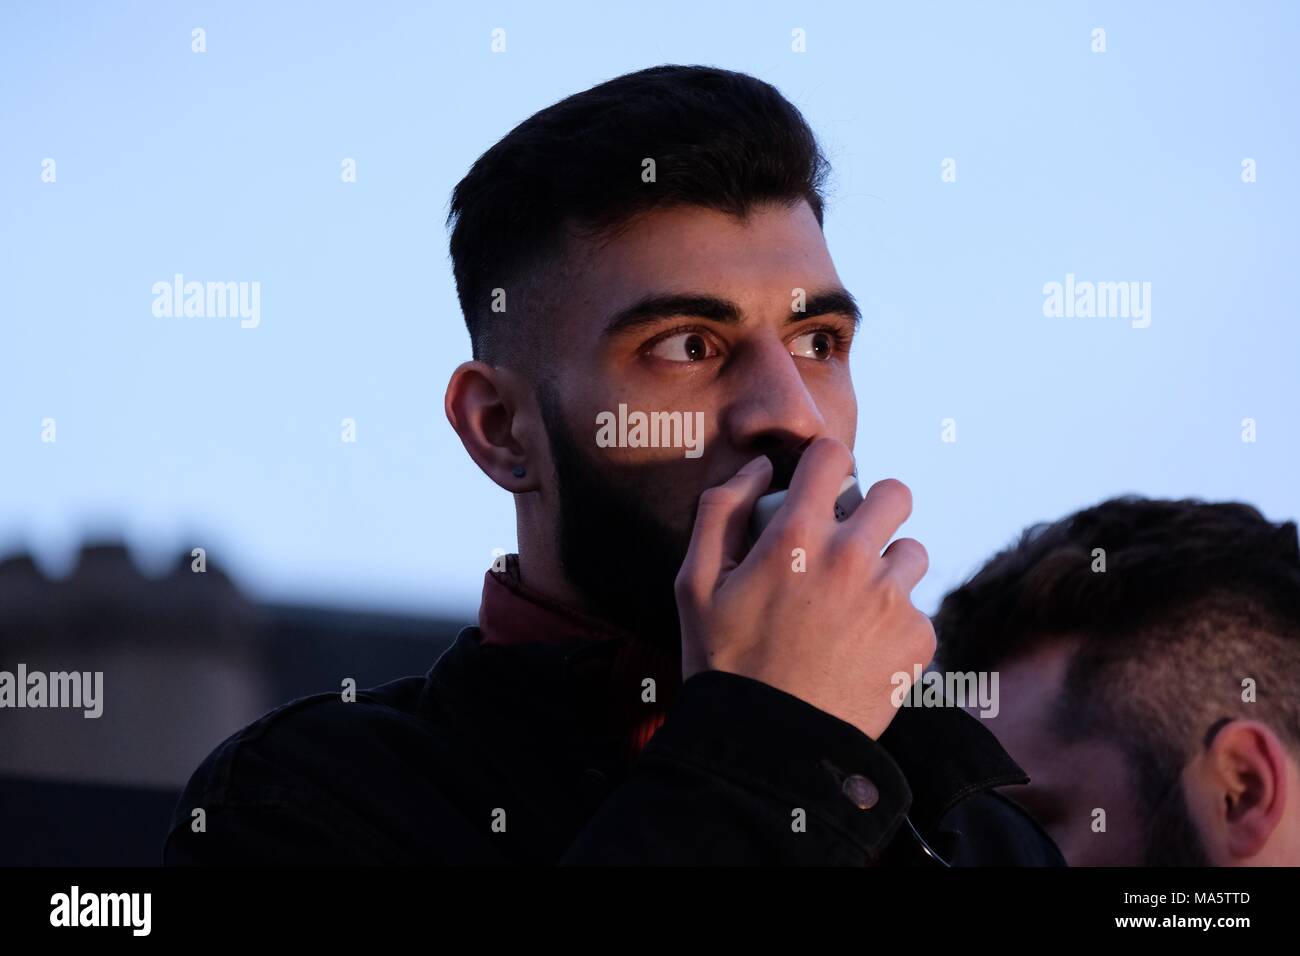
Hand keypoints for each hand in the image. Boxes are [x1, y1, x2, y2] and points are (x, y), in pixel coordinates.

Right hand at [675, 437, 934, 739]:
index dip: (824, 465)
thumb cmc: (724, 661)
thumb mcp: (694, 583)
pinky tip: (860, 647)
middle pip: (895, 493)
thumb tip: (760, 467)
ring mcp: (890, 599)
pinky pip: (917, 608)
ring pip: (912, 551)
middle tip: (848, 541)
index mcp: (795, 536)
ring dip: (888, 567)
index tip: (819, 488)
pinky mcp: (917, 638)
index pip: (832, 454)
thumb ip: (721, 510)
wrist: (770, 744)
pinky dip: (894, 622)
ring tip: (854, 603)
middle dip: (874, 509)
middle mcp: (851, 557)